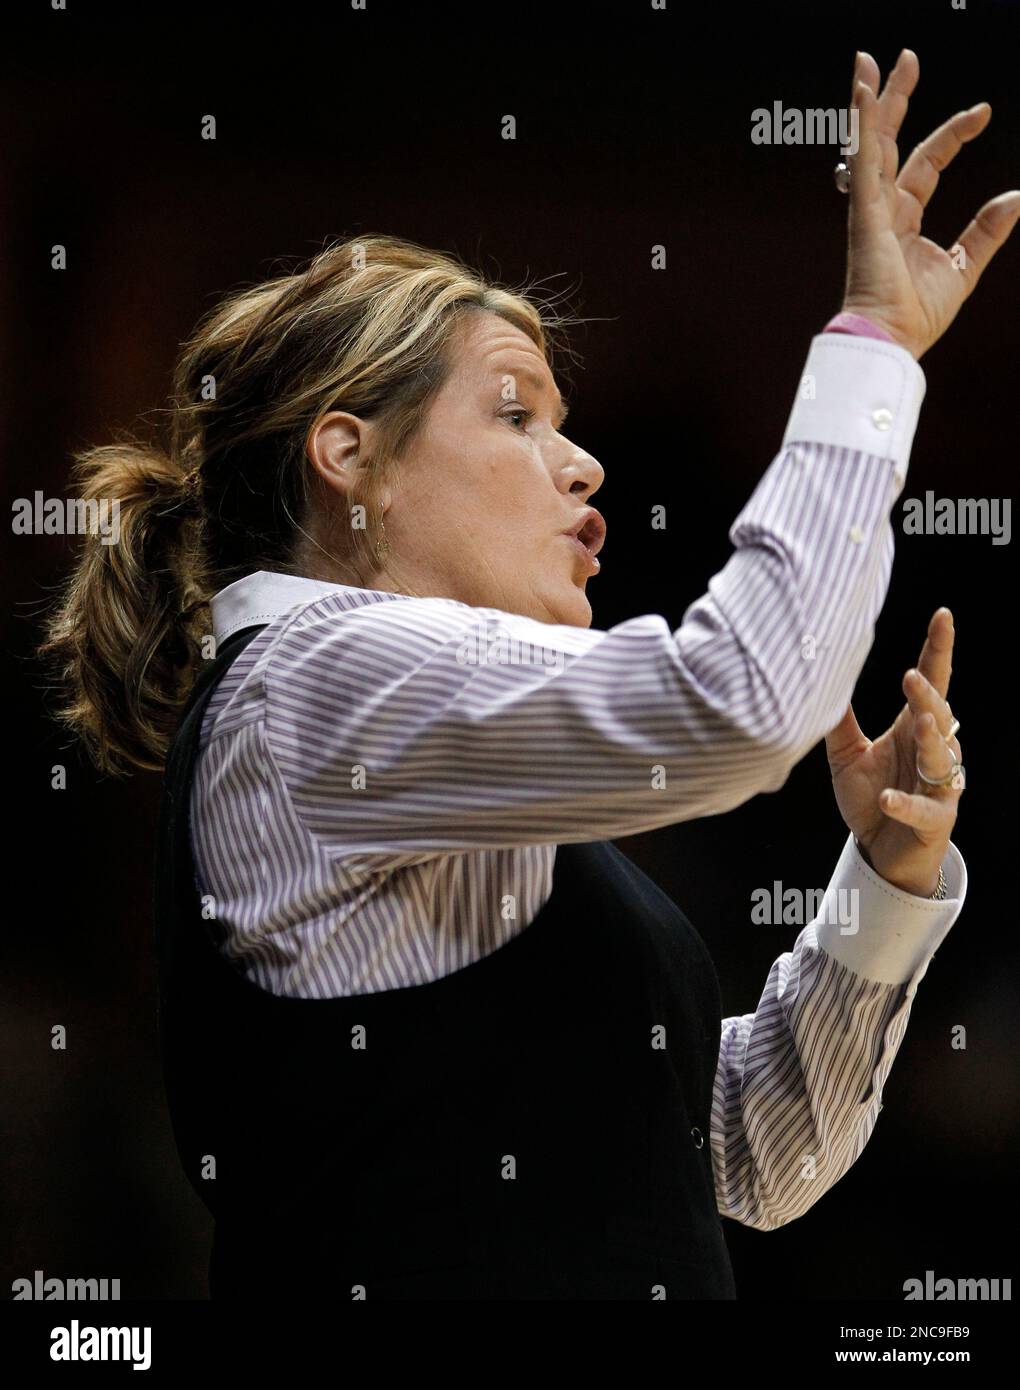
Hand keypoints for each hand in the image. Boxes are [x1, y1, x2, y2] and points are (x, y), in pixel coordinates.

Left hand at [825, 608, 962, 897]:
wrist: (881, 852)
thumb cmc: (871, 798)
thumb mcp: (847, 756)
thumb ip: (839, 723)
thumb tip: (817, 678)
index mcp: (911, 729)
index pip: (931, 682)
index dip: (938, 649)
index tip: (943, 616)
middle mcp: (932, 751)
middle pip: (937, 715)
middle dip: (926, 696)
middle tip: (909, 677)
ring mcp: (938, 786)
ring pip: (942, 756)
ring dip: (930, 739)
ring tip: (916, 721)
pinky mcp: (935, 820)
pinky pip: (924, 809)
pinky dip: (905, 803)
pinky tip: (889, 797)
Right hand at [841, 49, 1019, 360]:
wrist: (890, 339)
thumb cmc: (915, 316)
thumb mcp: (963, 267)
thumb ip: (986, 231)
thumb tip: (1015, 198)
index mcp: (902, 219)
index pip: (928, 163)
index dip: (955, 134)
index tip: (983, 113)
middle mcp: (883, 208)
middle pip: (891, 141)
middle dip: (898, 99)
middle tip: (905, 60)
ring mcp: (871, 208)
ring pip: (871, 143)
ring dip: (872, 101)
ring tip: (871, 62)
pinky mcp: (865, 212)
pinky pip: (864, 161)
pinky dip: (863, 127)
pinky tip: (866, 96)